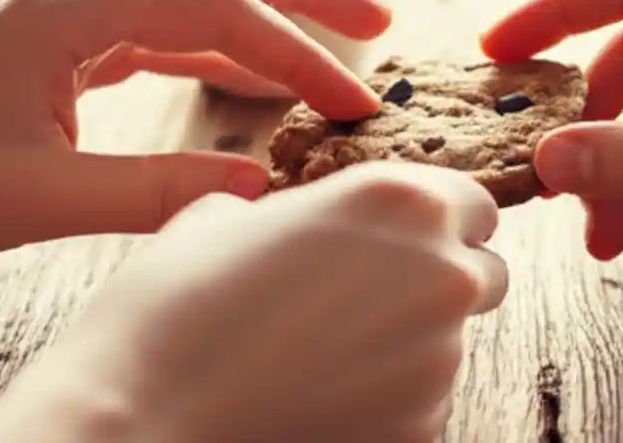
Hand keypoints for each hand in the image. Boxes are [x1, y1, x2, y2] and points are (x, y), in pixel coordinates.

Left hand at [0, 0, 389, 260]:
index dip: (297, 54)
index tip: (352, 102)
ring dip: (258, 12)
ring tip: (326, 47)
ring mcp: (56, 11)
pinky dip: (207, 45)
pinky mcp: (46, 41)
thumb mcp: (33, 198)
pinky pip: (149, 25)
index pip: (218, 11)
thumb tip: (254, 193)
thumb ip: (153, 192)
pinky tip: (237, 74)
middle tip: (376, 19)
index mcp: (68, 10)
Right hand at [0, 162, 507, 442]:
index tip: (404, 239)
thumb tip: (309, 221)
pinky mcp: (423, 432)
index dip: (440, 223)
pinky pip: (421, 406)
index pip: (475, 206)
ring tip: (315, 354)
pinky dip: (385, 402)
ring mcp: (438, 362)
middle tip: (365, 299)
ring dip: (405, 344)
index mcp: (403, 203)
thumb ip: (303, 210)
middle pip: (481, 276)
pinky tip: (315, 397)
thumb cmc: (174, 305)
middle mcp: (440, 276)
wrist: (142, 419)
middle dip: (437, 283)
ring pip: (448, 345)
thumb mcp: (230, 217)